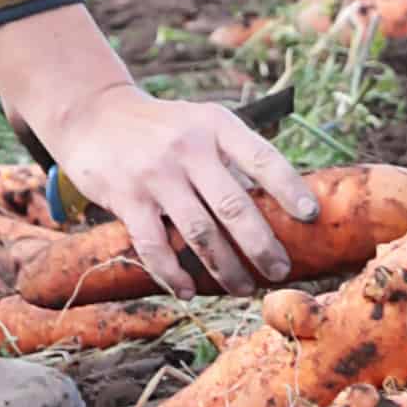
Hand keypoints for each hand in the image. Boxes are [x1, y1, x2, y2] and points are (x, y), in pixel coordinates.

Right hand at [0, 7, 313, 296]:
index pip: (261, 158)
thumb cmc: (162, 128)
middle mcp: (188, 147)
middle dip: (261, 246)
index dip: (289, 188)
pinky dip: (174, 274)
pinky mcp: (126, 197)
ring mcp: (156, 174)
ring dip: (225, 268)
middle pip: (234, 206)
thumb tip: (279, 207)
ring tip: (243, 288)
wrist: (94, 115)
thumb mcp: (201, 124)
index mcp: (215, 125)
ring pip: (199, 233)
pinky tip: (188, 291)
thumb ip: (233, 158)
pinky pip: (156, 246)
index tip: (311, 217)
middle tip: (280, 271)